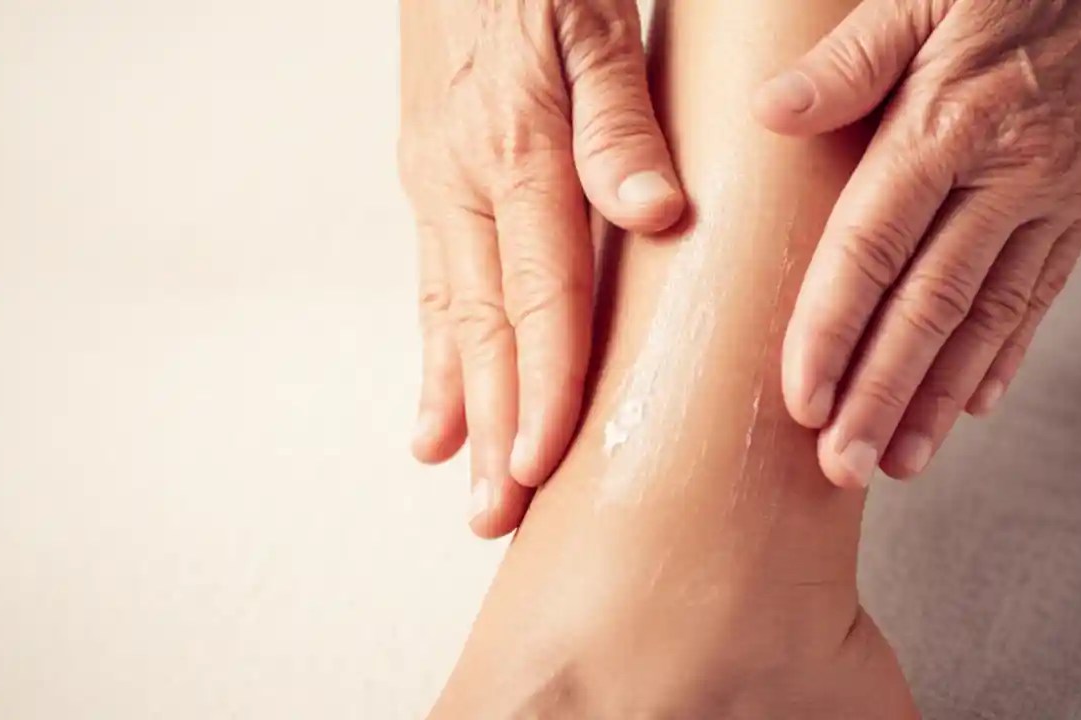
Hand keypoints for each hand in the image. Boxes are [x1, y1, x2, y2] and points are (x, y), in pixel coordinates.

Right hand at [398, 1, 682, 535]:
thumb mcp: (595, 22)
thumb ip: (618, 121)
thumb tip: (650, 214)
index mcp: (516, 150)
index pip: (538, 292)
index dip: (544, 383)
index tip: (546, 462)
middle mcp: (463, 180)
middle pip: (482, 325)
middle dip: (494, 424)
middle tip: (496, 513)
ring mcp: (437, 183)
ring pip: (447, 315)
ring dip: (459, 405)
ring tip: (465, 483)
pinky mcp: (430, 177)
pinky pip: (430, 283)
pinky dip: (433, 353)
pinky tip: (433, 409)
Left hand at [755, 0, 1080, 486]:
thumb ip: (848, 59)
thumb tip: (770, 113)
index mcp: (950, 124)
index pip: (875, 247)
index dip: (834, 329)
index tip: (801, 398)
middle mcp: (1008, 175)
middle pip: (933, 304)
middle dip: (883, 393)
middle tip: (844, 463)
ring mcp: (1054, 197)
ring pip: (990, 317)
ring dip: (940, 396)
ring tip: (899, 460)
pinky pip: (1040, 293)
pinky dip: (1005, 355)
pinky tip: (974, 404)